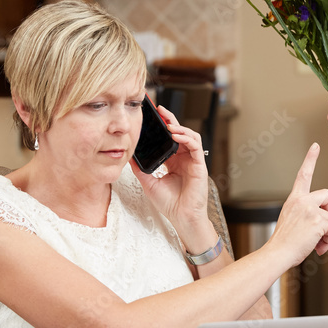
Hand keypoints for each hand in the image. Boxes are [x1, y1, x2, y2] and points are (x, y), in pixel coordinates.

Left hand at [129, 102, 209, 234]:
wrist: (181, 217)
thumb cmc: (169, 203)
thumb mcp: (148, 182)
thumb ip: (140, 168)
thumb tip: (128, 155)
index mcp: (173, 162)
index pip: (168, 139)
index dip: (162, 128)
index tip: (151, 118)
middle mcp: (183, 159)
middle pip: (179, 133)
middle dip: (170, 120)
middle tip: (160, 110)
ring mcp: (192, 161)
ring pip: (190, 136)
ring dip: (179, 127)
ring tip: (168, 123)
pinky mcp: (199, 164)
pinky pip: (195, 145)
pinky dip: (186, 137)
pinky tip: (175, 134)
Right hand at [268, 143, 327, 265]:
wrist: (277, 253)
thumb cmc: (284, 242)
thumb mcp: (292, 220)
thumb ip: (306, 212)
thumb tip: (325, 221)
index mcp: (294, 199)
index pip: (303, 175)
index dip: (310, 159)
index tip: (316, 146)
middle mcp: (302, 200)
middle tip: (323, 225)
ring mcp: (310, 210)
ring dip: (327, 232)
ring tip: (314, 242)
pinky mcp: (318, 221)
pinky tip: (318, 248)